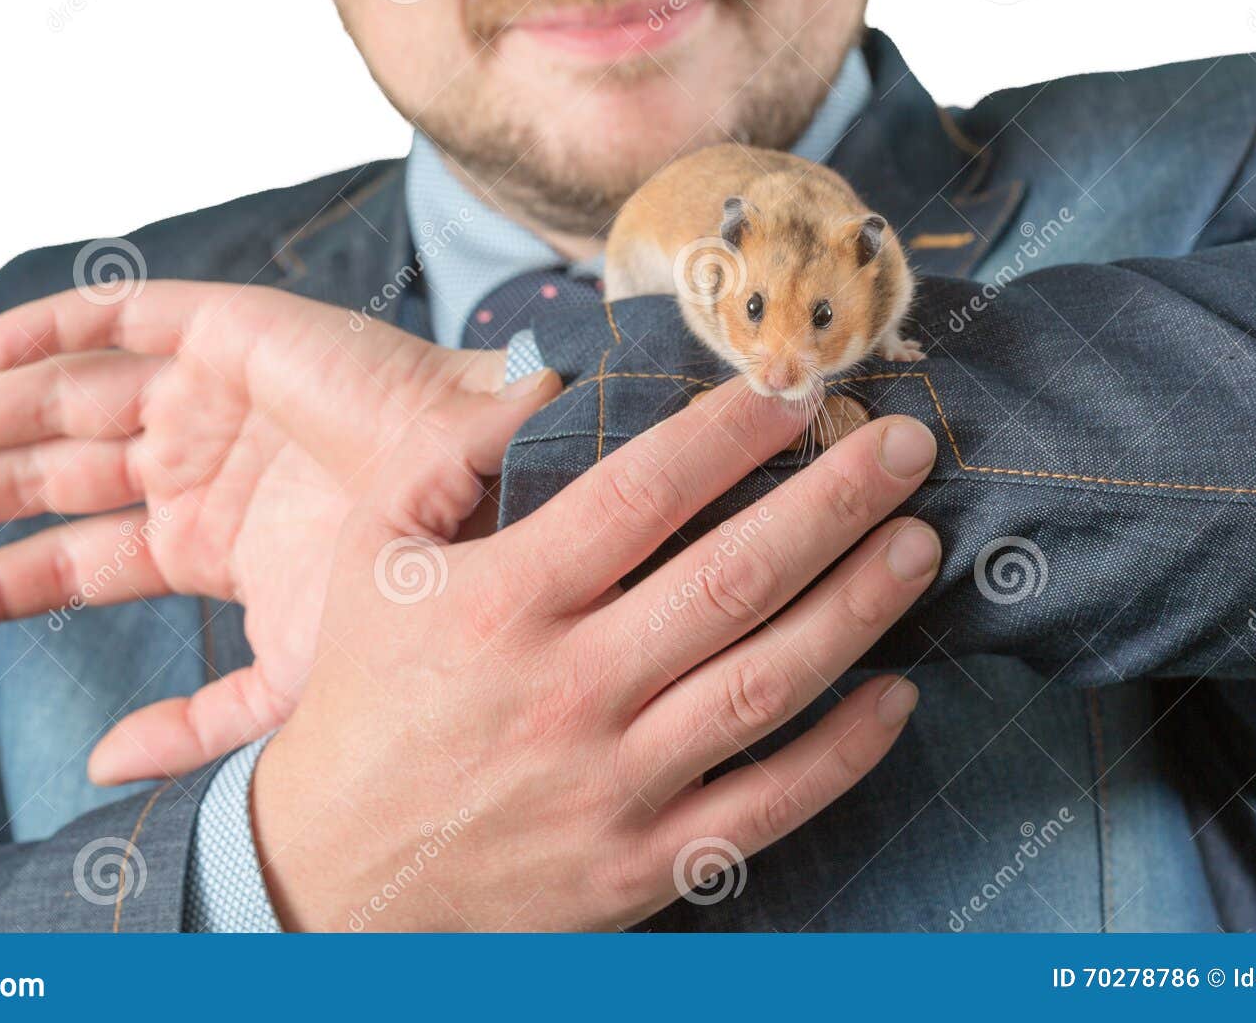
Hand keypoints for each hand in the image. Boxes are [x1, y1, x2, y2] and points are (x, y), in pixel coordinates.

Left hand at [0, 282, 559, 782]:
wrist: (495, 506)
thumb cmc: (411, 593)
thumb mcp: (290, 678)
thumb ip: (200, 722)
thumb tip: (101, 763)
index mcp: (209, 541)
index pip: (75, 560)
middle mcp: (198, 466)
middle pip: (49, 476)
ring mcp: (211, 398)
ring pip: (65, 399)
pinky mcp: (234, 333)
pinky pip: (124, 315)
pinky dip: (51, 325)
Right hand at [251, 378, 940, 930]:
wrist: (338, 873)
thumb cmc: (364, 696)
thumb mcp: (370, 553)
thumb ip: (448, 453)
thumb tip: (547, 382)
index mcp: (504, 599)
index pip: (642, 490)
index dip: (731, 431)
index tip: (797, 388)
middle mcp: (568, 688)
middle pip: (732, 577)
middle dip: (835, 502)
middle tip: (907, 449)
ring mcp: (612, 783)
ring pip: (767, 683)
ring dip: (858, 607)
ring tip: (918, 544)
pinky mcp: (644, 861)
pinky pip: (769, 803)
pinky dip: (845, 752)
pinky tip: (897, 694)